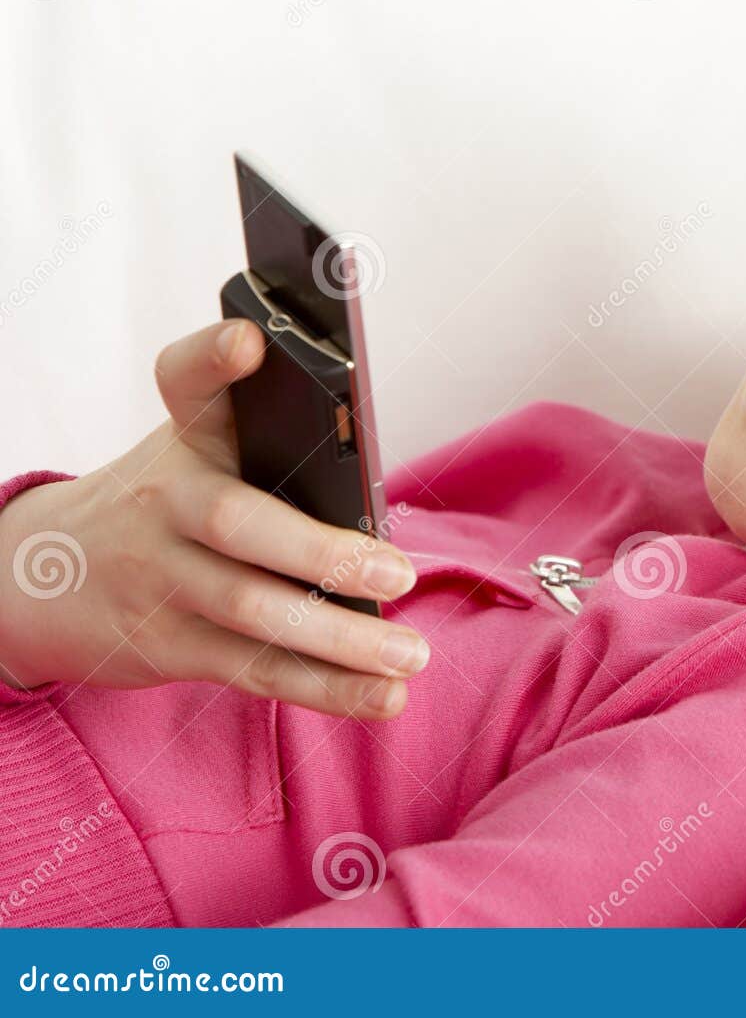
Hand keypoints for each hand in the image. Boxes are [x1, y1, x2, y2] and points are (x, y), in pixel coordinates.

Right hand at [0, 319, 427, 718]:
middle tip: (398, 575)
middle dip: (320, 553)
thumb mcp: (199, 453)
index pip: (187, 381)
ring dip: (339, 641)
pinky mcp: (168, 644)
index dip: (213, 358)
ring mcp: (160, 577)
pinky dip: (325, 689)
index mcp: (186, 437)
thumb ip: (275, 453)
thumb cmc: (170, 501)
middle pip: (237, 523)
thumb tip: (378, 500)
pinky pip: (255, 668)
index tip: (250, 339)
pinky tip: (384, 697)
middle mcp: (166, 501)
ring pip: (252, 611)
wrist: (44, 576)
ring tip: (410, 656)